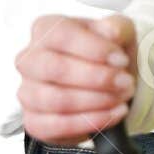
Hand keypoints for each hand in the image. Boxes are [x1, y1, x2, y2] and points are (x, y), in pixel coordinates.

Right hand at [16, 14, 137, 141]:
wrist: (105, 85)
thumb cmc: (106, 54)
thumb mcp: (119, 33)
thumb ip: (118, 28)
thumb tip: (112, 33)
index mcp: (46, 29)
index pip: (63, 36)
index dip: (95, 49)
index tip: (122, 60)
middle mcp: (29, 59)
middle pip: (55, 69)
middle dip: (97, 78)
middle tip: (126, 82)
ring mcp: (27, 92)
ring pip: (56, 100)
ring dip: (96, 101)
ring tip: (122, 98)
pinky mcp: (33, 122)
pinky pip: (56, 126)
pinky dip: (90, 122)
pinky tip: (113, 115)